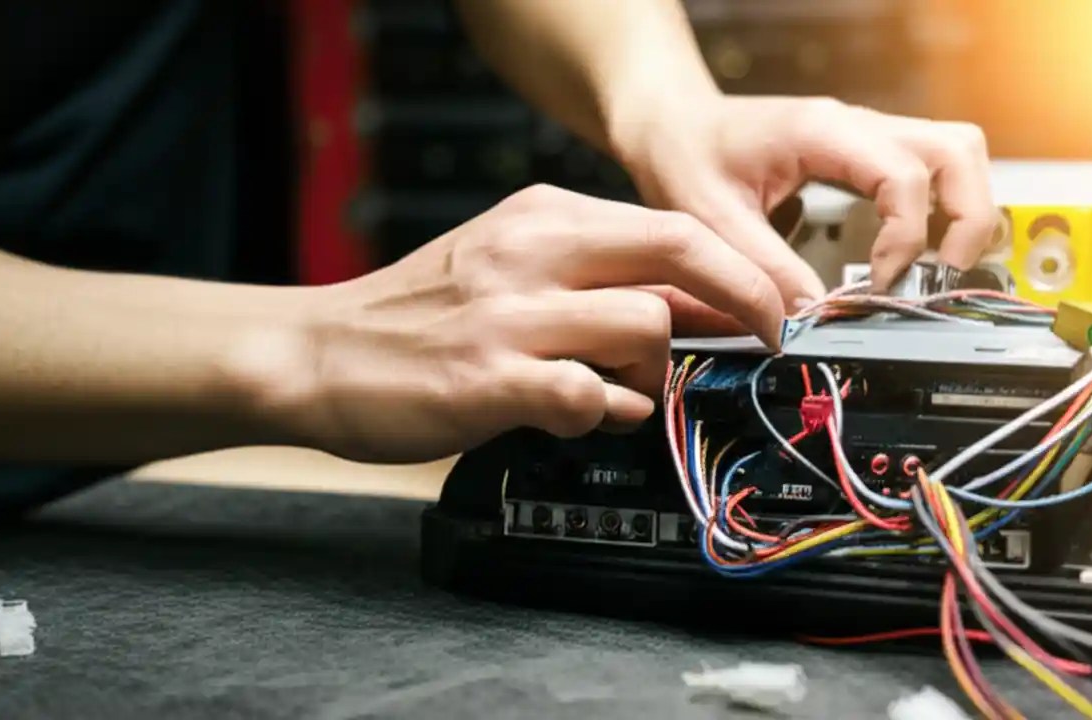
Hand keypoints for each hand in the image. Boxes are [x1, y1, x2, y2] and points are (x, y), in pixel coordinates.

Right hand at [253, 185, 783, 463]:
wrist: (317, 352)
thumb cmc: (420, 314)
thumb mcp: (508, 265)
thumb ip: (591, 279)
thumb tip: (686, 312)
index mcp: (540, 216)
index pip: (671, 224)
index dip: (740, 266)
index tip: (774, 301)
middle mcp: (530, 253)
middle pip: (678, 250)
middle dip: (745, 297)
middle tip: (770, 337)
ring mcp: (509, 315)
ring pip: (645, 326)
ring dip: (660, 372)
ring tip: (630, 392)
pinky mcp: (488, 379)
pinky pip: (589, 395)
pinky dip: (606, 411)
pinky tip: (586, 414)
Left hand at [612, 95, 998, 298]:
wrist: (673, 123)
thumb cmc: (686, 155)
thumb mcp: (710, 219)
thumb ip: (762, 269)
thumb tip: (810, 320)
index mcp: (823, 131)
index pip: (904, 175)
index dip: (905, 237)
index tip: (876, 284)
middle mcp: (857, 124)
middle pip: (957, 151)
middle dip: (968, 217)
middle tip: (941, 275)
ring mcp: (868, 134)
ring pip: (957, 152)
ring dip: (965, 208)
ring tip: (939, 265)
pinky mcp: (866, 151)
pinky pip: (931, 167)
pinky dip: (942, 205)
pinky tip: (913, 250)